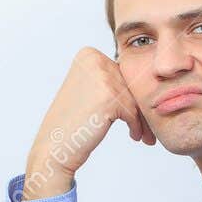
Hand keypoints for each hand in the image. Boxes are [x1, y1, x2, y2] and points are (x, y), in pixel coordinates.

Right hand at [22, 47, 154, 200]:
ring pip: (135, 99)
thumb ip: (112, 78)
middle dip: (140, 109)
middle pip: (131, 86)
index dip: (133, 96)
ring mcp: (101, 77)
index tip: (139, 114)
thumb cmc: (73, 122)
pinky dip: (136, 126)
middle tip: (147, 129)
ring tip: (143, 135)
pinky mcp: (109, 97)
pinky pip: (133, 112)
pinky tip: (134, 136)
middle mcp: (94, 60)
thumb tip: (146, 75)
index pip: (123, 73)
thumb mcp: (90, 89)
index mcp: (89, 54)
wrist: (54, 146)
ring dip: (141, 120)